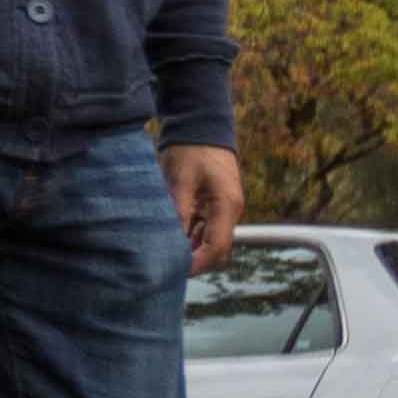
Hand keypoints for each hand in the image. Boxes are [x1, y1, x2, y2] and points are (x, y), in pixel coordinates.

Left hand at [165, 142, 241, 270]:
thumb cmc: (191, 150)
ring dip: (193, 249)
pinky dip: (192, 236)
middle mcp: (231, 210)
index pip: (217, 247)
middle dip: (196, 261)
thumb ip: (178, 211)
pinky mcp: (217, 204)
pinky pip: (208, 228)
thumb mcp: (180, 180)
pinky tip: (173, 238)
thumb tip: (171, 241)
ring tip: (167, 255)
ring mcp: (226, 208)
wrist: (201, 126)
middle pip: (218, 249)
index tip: (175, 272)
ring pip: (213, 240)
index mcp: (226, 205)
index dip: (197, 264)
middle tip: (168, 267)